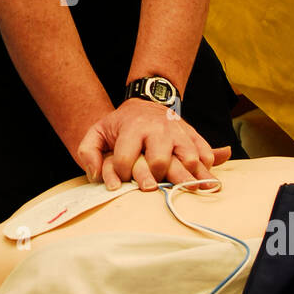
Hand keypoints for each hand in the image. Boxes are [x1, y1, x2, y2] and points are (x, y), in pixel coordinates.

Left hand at [77, 99, 230, 190]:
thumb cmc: (121, 125)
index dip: (120, 174)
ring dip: (186, 177)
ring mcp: (178, 132)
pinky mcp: (193, 135)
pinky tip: (200, 179)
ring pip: (188, 158)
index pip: (125, 158)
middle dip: (154, 177)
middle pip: (160, 161)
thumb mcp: (98, 132)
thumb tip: (96, 175)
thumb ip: (88, 152)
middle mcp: (158, 129)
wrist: (145, 103)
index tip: (121, 179)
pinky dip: (205, 169)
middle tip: (150, 186)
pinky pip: (205, 154)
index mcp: (133, 128)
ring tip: (184, 190)